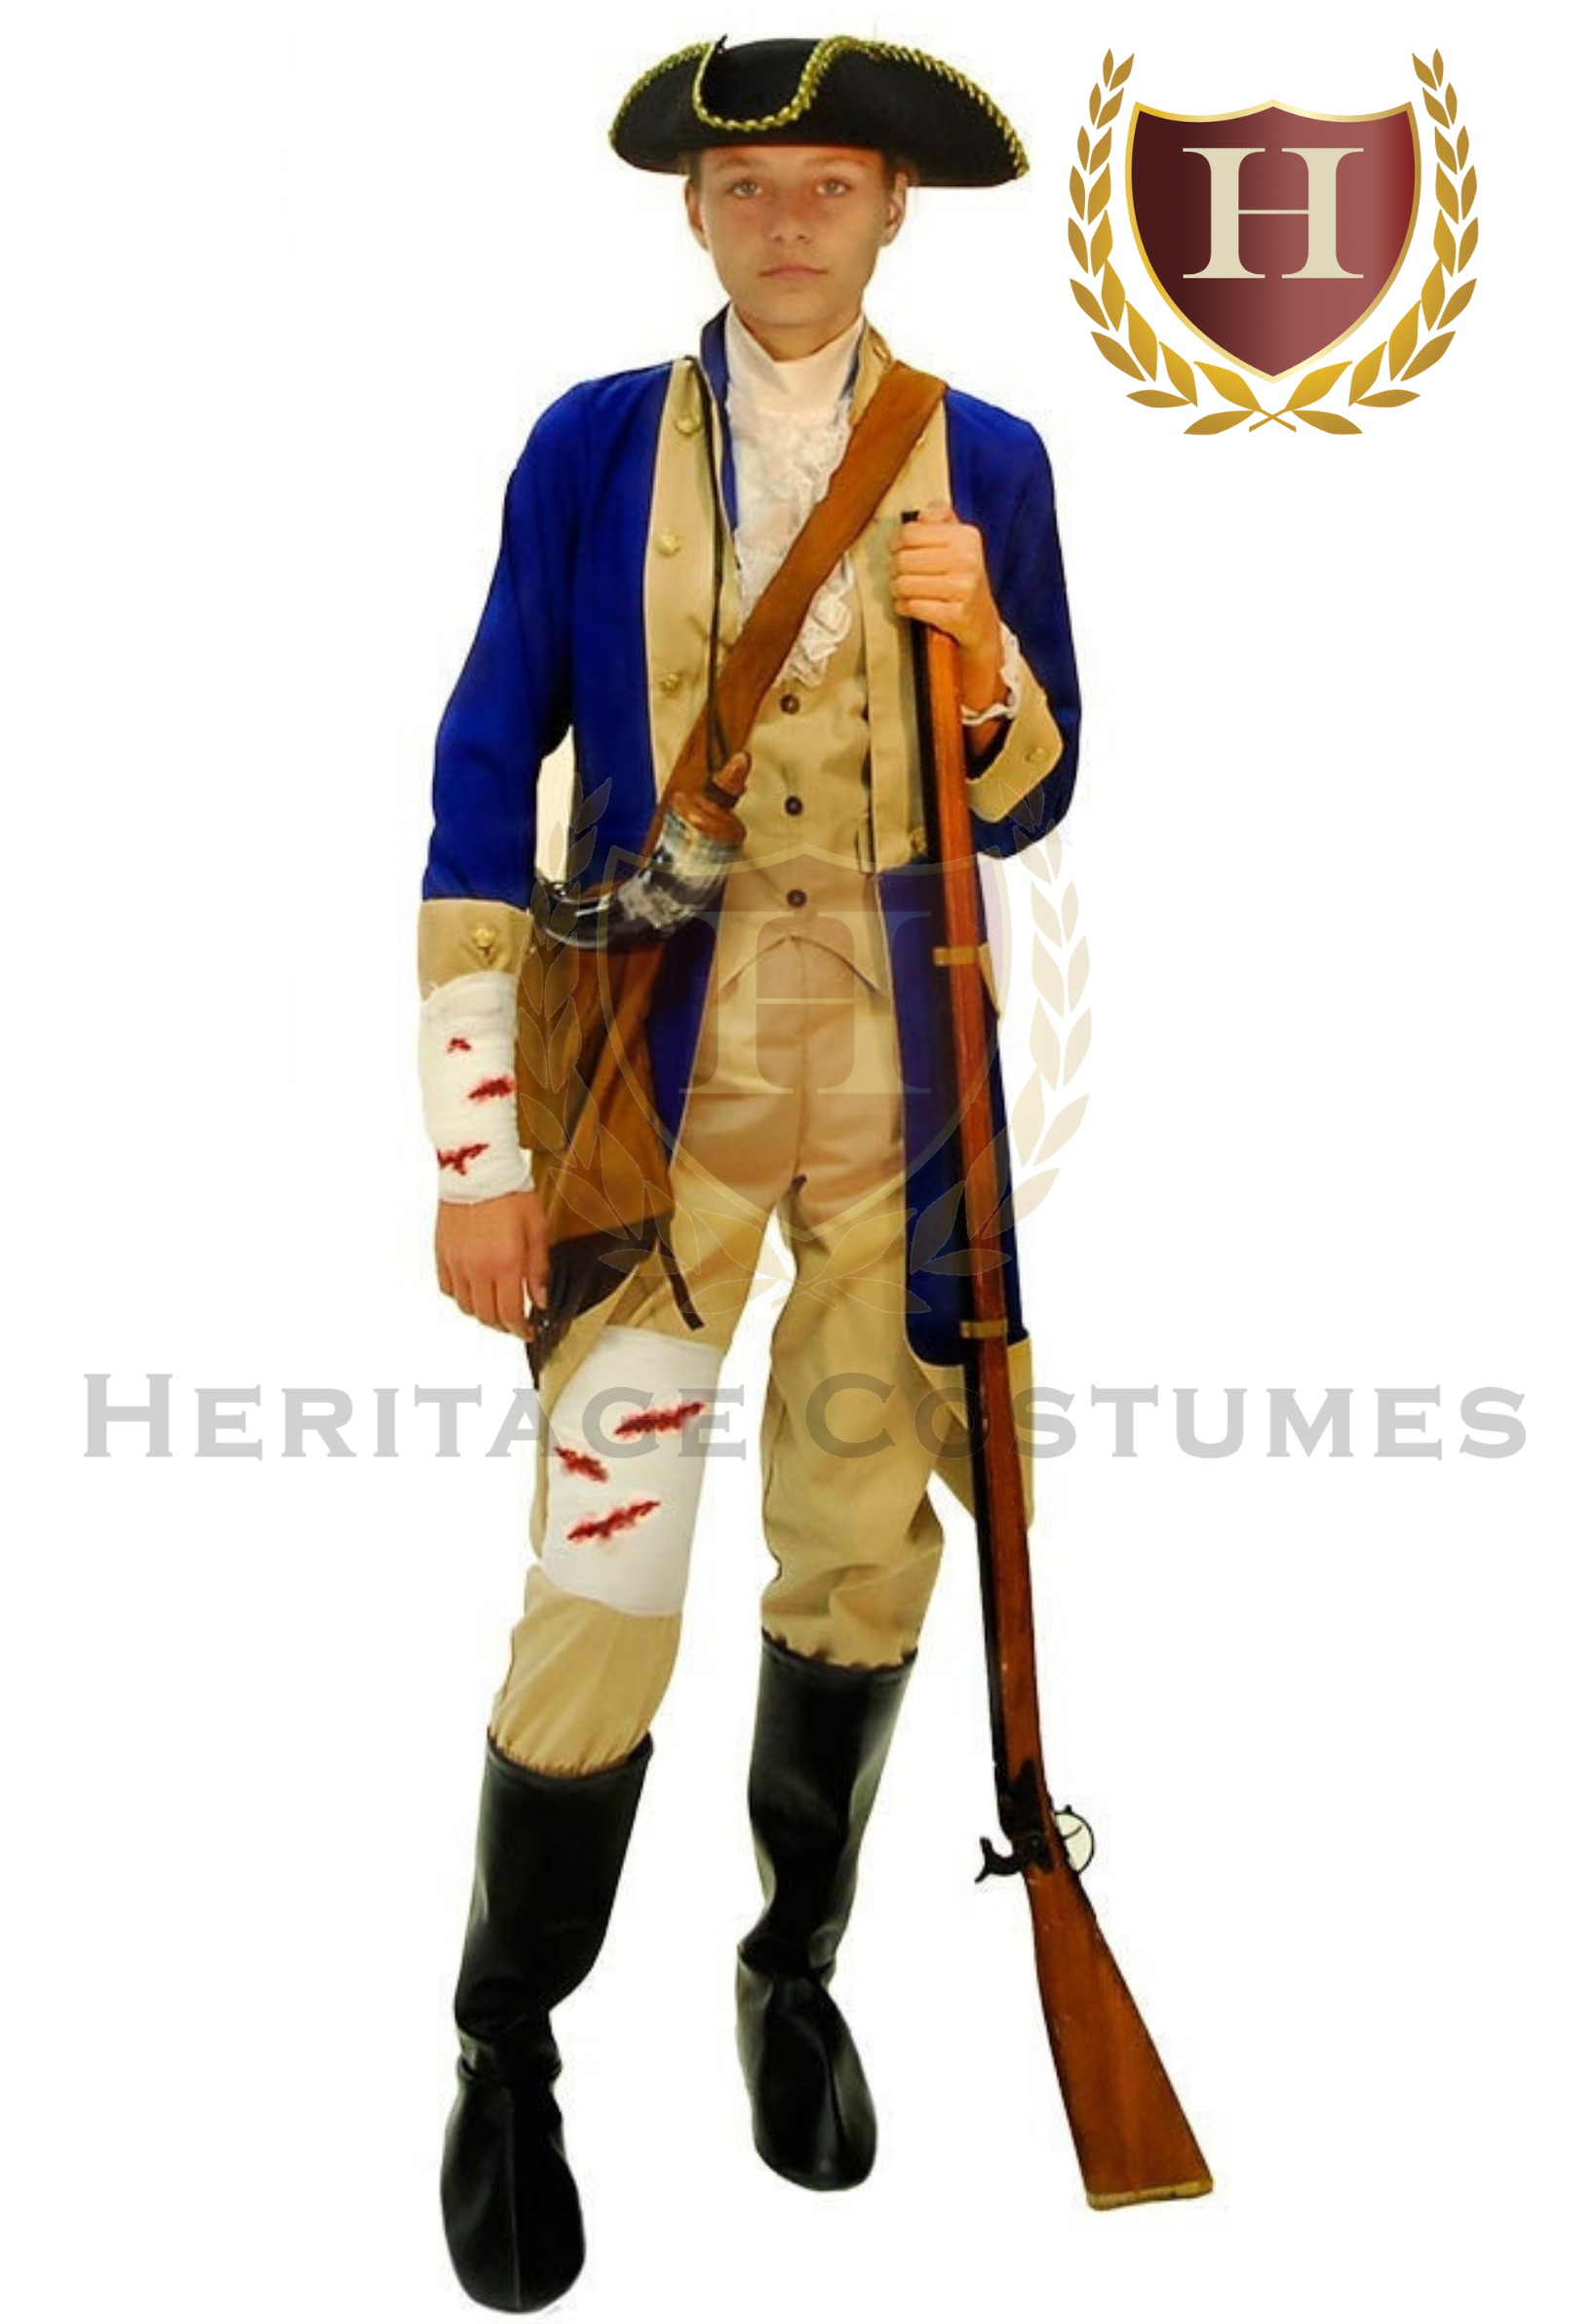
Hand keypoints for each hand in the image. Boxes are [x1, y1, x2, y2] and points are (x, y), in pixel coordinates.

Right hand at [436, 1185, 549, 1339]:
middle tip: (514, 1320)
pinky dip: (461, 1296)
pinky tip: (474, 1288)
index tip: (527, 1331)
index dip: (520, 1330)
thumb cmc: (509, 1193)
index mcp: (505, 1263)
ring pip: (465, 1307)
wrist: (478, 1168)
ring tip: (495, 1304)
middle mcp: (477, 1268)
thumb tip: (541, 1300)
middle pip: (486, 1316)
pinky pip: (448, 1288)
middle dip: (503, 1325)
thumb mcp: (537, 1230)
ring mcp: (456, 1262)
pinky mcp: (442, 1254)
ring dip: (482, 1312)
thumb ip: (539, 1270)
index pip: (510, 1314)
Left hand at [889, 501, 1004, 708]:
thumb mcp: (959, 541)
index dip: (896, 541)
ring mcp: (962, 588)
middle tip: (897, 573)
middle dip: (894, 568)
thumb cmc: (962, 576)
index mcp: (967, 537)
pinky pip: (911, 607)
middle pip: (903, 559)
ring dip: (896, 589)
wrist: (982, 620)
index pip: (911, 532)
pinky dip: (903, 607)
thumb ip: (940, 518)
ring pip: (904, 584)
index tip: (895, 548)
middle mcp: (967, 560)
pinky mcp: (954, 615)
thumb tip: (921, 514)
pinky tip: (908, 605)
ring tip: (902, 589)